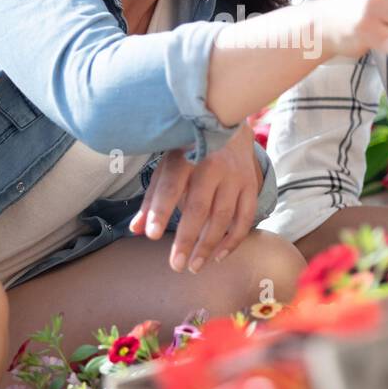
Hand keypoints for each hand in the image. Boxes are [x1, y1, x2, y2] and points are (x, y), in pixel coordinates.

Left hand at [128, 121, 262, 273]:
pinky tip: (219, 256)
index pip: (170, 186)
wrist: (227, 123)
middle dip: (186, 239)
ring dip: (209, 245)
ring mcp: (234, 176)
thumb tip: (137, 230)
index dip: (161, 210)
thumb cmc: (189, 150)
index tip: (152, 235)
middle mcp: (212, 165)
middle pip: (199, 207)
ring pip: (223, 216)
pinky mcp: (250, 185)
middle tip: (176, 265)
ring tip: (194, 266)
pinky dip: (234, 240)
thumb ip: (152, 199)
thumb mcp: (166, 166)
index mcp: (184, 157)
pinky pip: (245, 218)